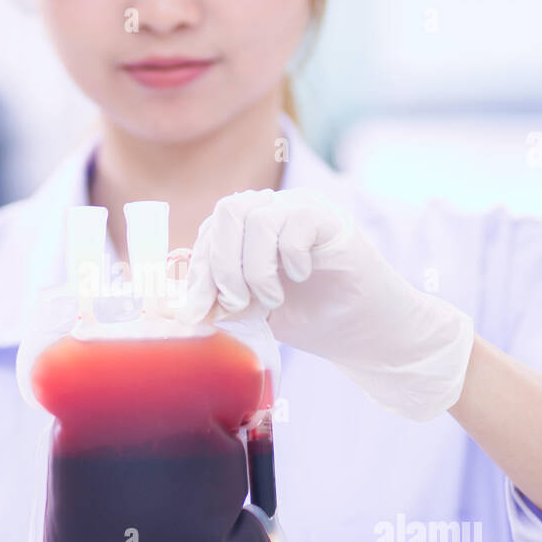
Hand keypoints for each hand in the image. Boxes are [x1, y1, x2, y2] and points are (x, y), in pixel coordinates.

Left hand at [176, 188, 473, 421]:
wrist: (366, 331)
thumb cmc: (311, 319)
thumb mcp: (253, 313)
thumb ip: (219, 302)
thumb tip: (174, 308)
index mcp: (249, 232)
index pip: (210, 233)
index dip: (197, 271)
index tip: (198, 311)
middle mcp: (273, 212)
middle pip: (227, 212)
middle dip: (221, 264)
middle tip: (237, 303)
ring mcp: (302, 210)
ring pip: (255, 216)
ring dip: (254, 267)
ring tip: (271, 298)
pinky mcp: (329, 218)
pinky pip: (293, 220)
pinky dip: (288, 256)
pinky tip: (299, 278)